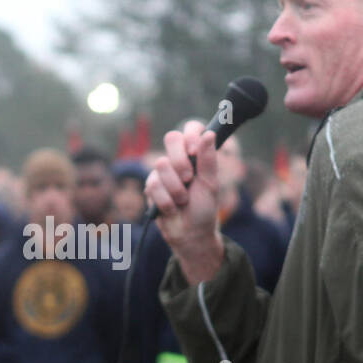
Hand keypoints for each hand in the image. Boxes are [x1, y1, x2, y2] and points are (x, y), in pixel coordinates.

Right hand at [144, 121, 223, 283]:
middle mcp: (178, 159)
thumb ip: (209, 159)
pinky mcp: (151, 186)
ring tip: (182, 201)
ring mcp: (163, 172)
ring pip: (161, 165)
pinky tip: (171, 209)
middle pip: (171, 138)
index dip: (190, 135)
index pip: (190, 128)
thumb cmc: (203, 208)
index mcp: (196, 154)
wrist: (190, 234)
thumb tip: (209, 134)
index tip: (194, 151)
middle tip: (189, 179)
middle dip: (181, 161)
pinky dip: (166, 200)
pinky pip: (153, 185)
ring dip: (175, 188)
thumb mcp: (211, 184)